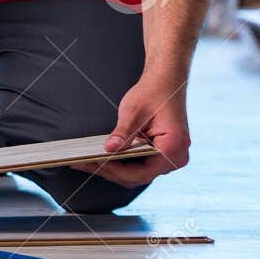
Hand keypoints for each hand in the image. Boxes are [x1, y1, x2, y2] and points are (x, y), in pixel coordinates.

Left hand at [71, 71, 190, 187]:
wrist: (166, 82)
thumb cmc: (154, 92)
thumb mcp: (134, 111)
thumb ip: (123, 132)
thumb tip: (109, 149)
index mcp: (173, 147)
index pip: (142, 172)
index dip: (116, 171)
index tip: (94, 164)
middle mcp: (176, 157)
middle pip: (139, 176)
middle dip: (110, 171)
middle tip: (83, 163)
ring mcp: (170, 158)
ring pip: (139, 173)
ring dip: (114, 169)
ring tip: (88, 161)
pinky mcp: (162, 155)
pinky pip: (141, 165)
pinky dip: (123, 163)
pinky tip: (104, 157)